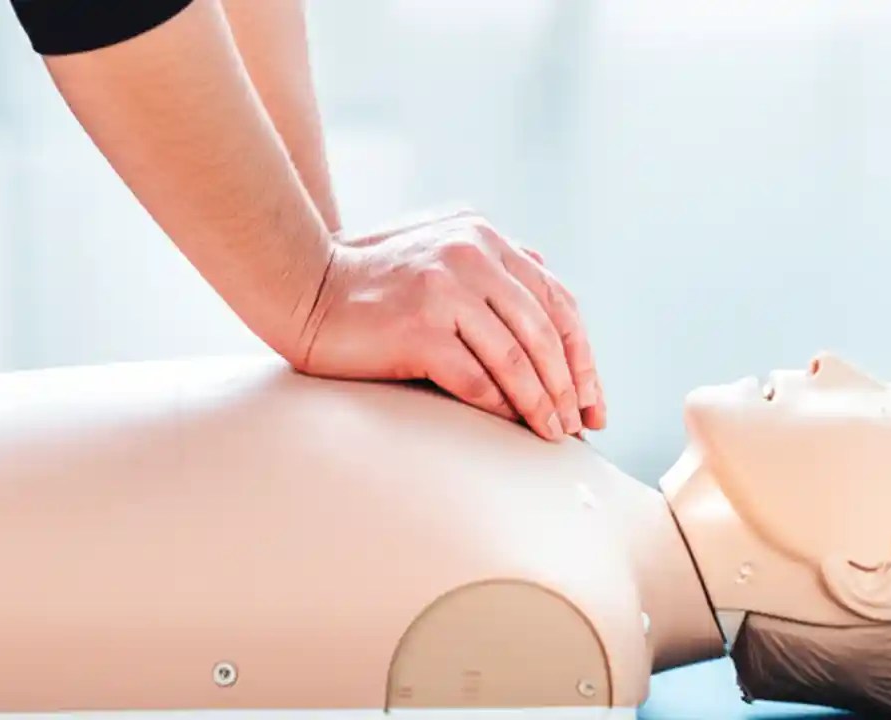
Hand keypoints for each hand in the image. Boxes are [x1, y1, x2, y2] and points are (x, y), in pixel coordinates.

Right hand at [290, 211, 605, 439]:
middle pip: (545, 330)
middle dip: (570, 385)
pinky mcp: (420, 327)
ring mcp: (446, 289)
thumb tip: (549, 294)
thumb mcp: (435, 253)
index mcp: (482, 236)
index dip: (582, 353)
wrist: (299, 287)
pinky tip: (512, 429)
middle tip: (579, 426)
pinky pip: (478, 379)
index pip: (556, 298)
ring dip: (543, 403)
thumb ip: (488, 266)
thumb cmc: (366, 283)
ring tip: (553, 435)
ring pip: (517, 358)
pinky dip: (502, 408)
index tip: (592, 397)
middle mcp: (471, 254)